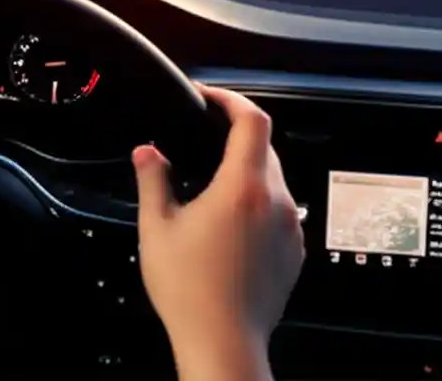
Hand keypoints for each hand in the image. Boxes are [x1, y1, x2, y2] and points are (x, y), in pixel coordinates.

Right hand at [133, 84, 303, 380]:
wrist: (223, 342)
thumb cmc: (191, 291)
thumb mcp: (157, 227)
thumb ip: (153, 179)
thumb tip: (147, 153)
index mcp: (243, 187)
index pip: (252, 120)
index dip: (231, 99)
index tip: (211, 99)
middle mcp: (276, 202)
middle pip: (264, 148)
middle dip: (234, 139)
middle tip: (202, 144)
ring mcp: (290, 228)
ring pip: (273, 182)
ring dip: (246, 175)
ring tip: (211, 194)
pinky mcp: (294, 252)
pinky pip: (279, 213)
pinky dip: (257, 207)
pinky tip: (228, 229)